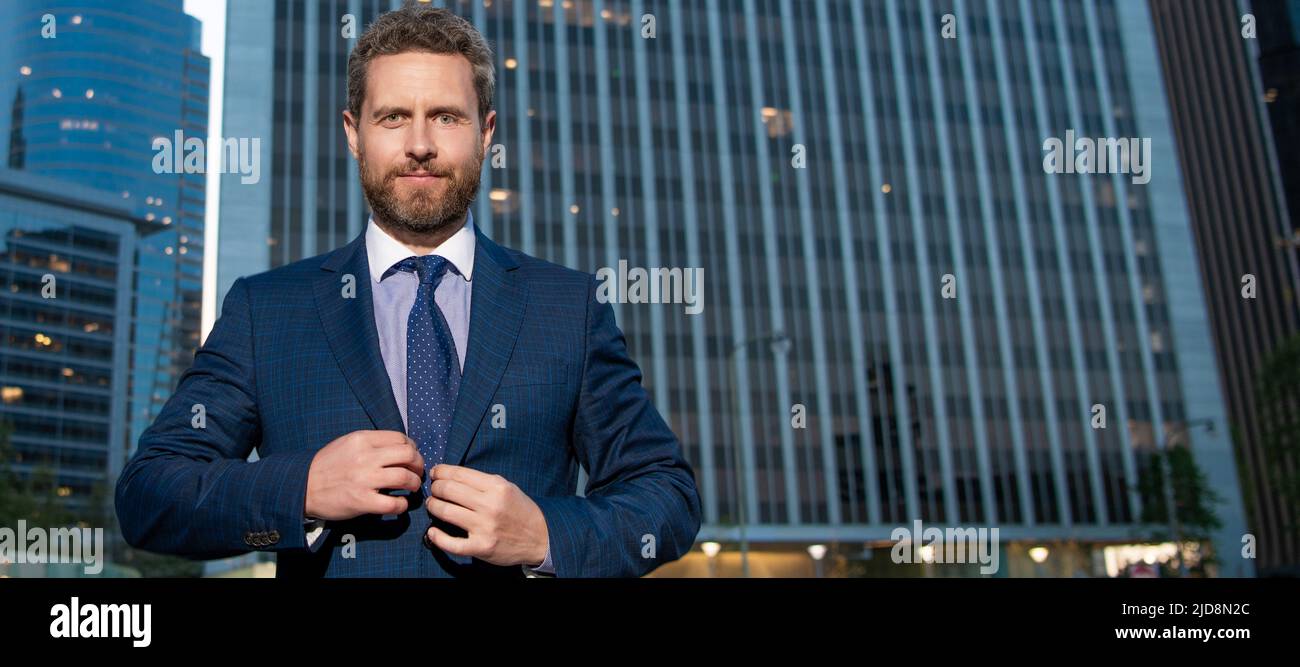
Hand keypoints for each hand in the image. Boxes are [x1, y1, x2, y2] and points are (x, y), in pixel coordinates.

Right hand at [304, 430, 424, 520]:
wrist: (303, 487)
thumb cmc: (327, 466)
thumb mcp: (347, 444)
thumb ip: (371, 443)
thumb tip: (401, 447)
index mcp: (362, 440)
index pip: (400, 438)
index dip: (412, 448)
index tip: (411, 457)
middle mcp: (365, 457)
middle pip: (408, 455)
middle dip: (418, 464)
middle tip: (417, 472)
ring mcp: (364, 479)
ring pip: (405, 478)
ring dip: (413, 484)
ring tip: (410, 487)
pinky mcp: (362, 501)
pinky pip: (394, 503)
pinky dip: (402, 505)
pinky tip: (399, 504)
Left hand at [423, 464, 548, 567]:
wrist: (540, 537)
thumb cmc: (520, 510)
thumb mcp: (507, 487)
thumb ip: (483, 482)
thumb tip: (452, 477)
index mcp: (496, 487)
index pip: (459, 474)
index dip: (441, 472)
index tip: (436, 473)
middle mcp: (490, 505)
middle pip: (448, 490)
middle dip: (435, 488)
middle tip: (434, 489)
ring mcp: (484, 527)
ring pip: (445, 512)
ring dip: (434, 506)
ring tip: (434, 505)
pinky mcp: (481, 547)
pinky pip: (451, 543)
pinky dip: (437, 537)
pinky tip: (432, 532)